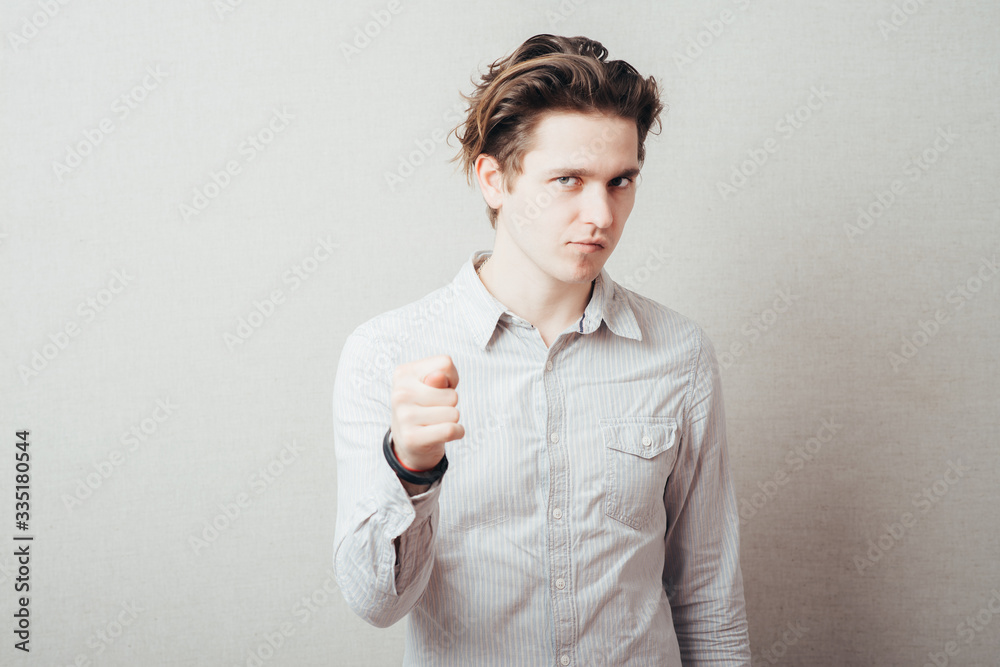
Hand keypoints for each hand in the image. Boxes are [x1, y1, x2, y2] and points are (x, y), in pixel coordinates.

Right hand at [390, 354, 464, 470]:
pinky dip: (457, 432)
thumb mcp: (434, 385)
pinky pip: (450, 430)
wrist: (409, 441)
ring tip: (435, 421)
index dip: (451, 378)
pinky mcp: (411, 437)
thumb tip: (438, 377)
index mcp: (404, 373)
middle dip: (450, 404)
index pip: (446, 363)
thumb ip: (442, 377)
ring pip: (453, 414)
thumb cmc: (426, 406)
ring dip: (451, 420)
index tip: (438, 388)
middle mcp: (400, 393)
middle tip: (434, 409)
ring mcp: (404, 416)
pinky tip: (445, 434)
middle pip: (452, 395)